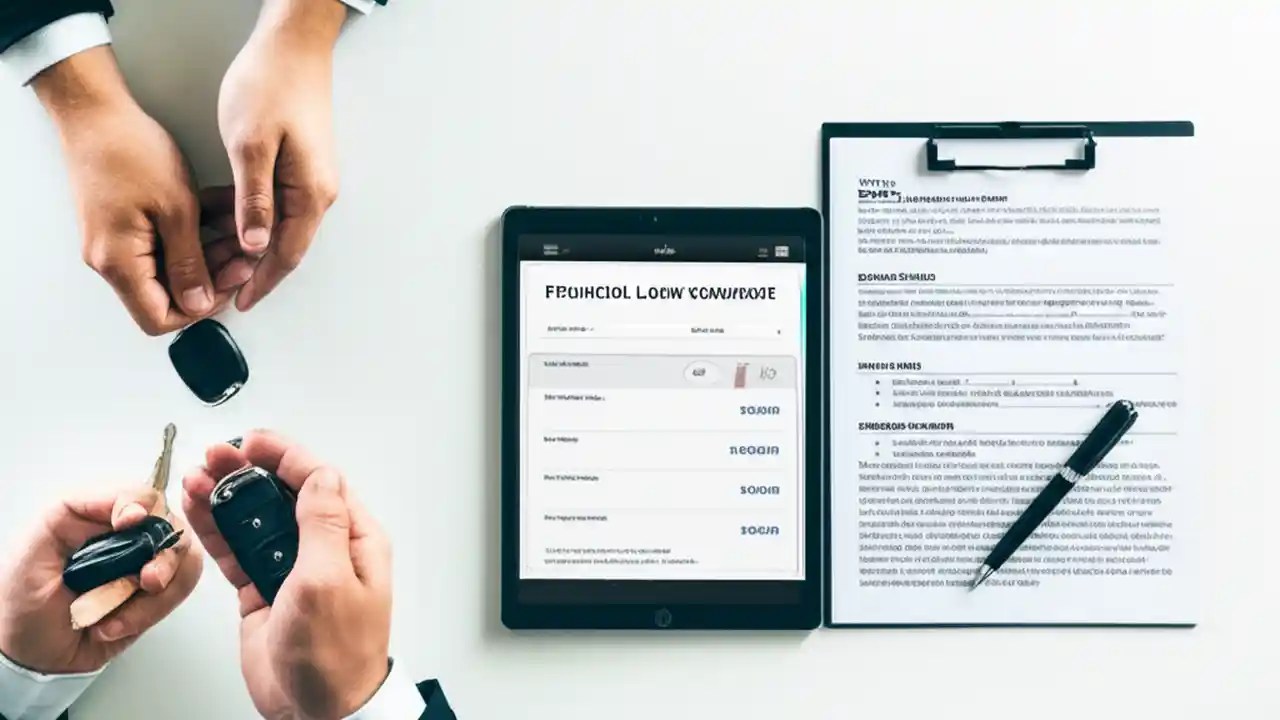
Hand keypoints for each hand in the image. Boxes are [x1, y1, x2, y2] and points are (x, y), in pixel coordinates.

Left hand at [0, 487, 201, 674]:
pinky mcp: (155, 595)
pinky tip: (116, 625)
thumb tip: (133, 510)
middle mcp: (127, 535)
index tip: (129, 523)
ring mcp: (144, 565)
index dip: (144, 505)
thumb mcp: (33, 545)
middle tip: (146, 581)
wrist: (30, 655)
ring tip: (121, 616)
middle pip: (173, 526)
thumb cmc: (21, 601)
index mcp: (97, 514)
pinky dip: (151, 613)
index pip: (140, 494)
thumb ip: (72, 510)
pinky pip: (177, 593)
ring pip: (185, 561)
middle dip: (164, 558)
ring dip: (160, 593)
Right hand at [33, 47, 238, 334]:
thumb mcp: (176, 209)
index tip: (232, 280)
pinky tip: (221, 215)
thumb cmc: (132, 152)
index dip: (201, 308)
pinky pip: (163, 244)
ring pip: (171, 268)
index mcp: (118, 263)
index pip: (159, 318)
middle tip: (245, 253)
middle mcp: (111, 261)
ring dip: (208, 253)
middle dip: (212, 277)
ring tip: (239, 231)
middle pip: (167, 295)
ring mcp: (116, 244)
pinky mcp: (123, 227)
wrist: (95, 113)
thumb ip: (189, 263)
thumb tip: (199, 303)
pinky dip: (193, 235)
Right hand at [183, 432, 391, 718]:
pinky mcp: (264, 589)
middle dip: (247, 469)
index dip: (285, 455)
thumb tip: (323, 475)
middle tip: (216, 455)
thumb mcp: (330, 580)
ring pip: (255, 518)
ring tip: (197, 476)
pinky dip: (216, 529)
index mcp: (354, 540)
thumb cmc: (337, 656)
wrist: (317, 710)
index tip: (254, 441)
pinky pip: (237, 549)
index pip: (318, 481)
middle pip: (282, 493)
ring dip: (226, 495)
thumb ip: (322, 524)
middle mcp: (325, 549)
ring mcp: (292, 568)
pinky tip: (198, 510)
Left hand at [218, 0, 346, 310]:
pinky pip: (279, 207)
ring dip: (251, 246)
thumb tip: (256, 245)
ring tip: (216, 258)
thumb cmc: (272, 86)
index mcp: (311, 193)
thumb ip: (253, 199)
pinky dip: (253, 221)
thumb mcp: (251, 144)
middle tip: (218, 285)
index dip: (262, 282)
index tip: (239, 303)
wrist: (294, 46)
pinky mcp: (302, 167)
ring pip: (281, 228)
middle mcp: (319, 192)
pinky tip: (229, 221)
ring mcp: (313, 180)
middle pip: (286, 246)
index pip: (286, 254)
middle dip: (253, 270)